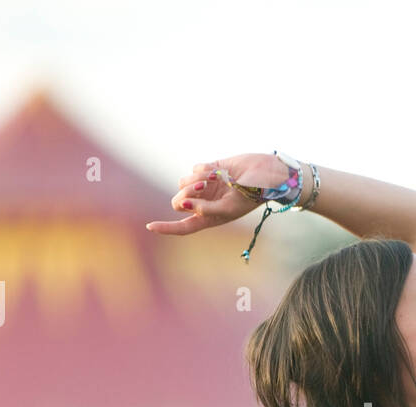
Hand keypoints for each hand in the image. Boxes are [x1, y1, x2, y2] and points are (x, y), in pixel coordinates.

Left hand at [147, 154, 289, 235]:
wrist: (265, 174)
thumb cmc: (251, 196)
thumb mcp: (229, 208)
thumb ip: (205, 209)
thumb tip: (183, 205)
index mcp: (209, 219)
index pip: (183, 227)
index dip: (166, 228)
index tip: (149, 226)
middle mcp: (204, 204)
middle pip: (178, 202)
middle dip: (186, 194)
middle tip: (203, 186)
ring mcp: (205, 187)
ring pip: (183, 183)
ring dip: (196, 179)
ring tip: (216, 178)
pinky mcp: (208, 170)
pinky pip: (194, 169)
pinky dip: (204, 169)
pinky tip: (219, 170)